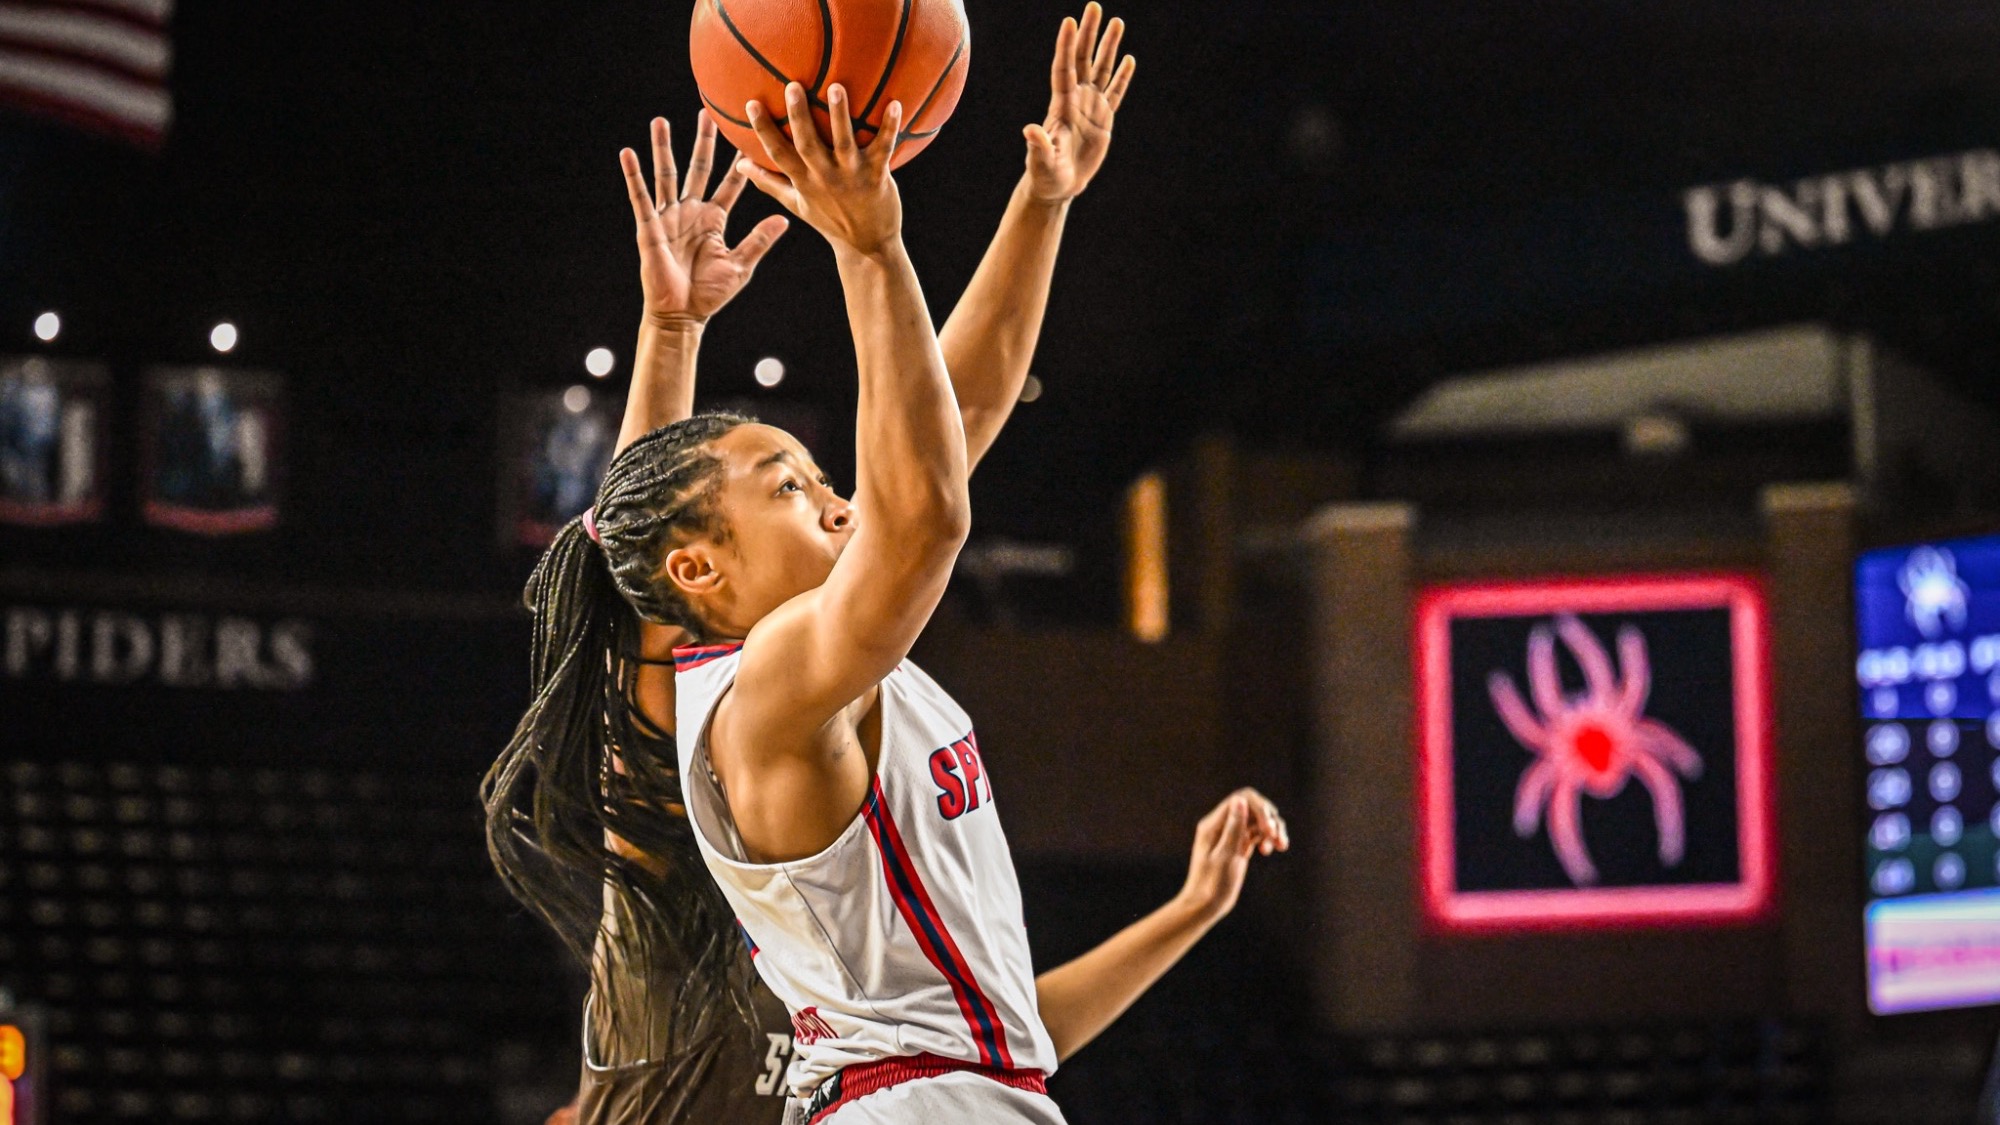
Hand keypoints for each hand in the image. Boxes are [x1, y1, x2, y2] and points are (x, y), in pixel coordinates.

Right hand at [619, 112, 789, 327]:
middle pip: (698, 169)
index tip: (749, 138)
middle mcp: (691, 212)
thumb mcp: (740, 265)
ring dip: (663, 148)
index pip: (730, 184)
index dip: (739, 164)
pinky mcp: (650, 227)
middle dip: (702, 142)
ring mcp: (669, 217)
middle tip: (707, 112)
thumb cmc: (710, 293)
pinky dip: (634, 176)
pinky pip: (641, 198)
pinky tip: (628, 153)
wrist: (682, 314)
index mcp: (714, 219)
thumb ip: (759, 240)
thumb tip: (785, 220)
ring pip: (667, 175)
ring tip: (660, 121)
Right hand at [737, 83, 903, 256]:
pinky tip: (896, 104)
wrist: (868, 246)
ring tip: (836, 86)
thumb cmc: (830, 220)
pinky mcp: (877, 176)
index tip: (751, 104)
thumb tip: (740, 164)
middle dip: (798, 115)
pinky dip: (890, 127)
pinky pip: (884, 148)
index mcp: (804, 182)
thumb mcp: (796, 203)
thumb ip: (769, 182)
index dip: (763, 130)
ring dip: (840, 115)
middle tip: (792, 85)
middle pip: (807, 144)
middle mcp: (825, 178)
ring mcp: (851, 176)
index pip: (778, 154)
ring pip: (843, 142)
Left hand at [1024, 3, 1136, 203]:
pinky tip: (1128, 59)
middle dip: (1090, 34)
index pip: (1064, 68)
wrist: (1058, 185)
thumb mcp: (1040, 162)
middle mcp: (1076, 100)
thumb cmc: (1045, 175)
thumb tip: (1030, 131)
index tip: (1070, 21)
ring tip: (1117, 22)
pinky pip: (1114, 93)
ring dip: (1109, 47)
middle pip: (1084, 60)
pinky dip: (1121, 77)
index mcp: (1061, 105)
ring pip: (1101, 70)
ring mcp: (1090, 107)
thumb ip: (1038, 146)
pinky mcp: (1103, 119)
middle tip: (1095, 7)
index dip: (1067, 46)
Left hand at [1176, 788, 1287, 925]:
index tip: (1269, 830)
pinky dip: (1268, 839)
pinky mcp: (1239, 846)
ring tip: (1281, 846)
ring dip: (1273, 829)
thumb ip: (1234, 827)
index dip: (1260, 809)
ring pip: (1258, 820)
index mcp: (1214, 824)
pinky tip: (1271, 850)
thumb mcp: (1225, 856)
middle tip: (1276, 838)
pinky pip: (1257, 833)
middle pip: (1253, 806)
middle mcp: (1222, 825)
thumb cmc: (1212, 884)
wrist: (1205, 905)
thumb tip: (1240, 800)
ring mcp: (1231, 835)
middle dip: (1269, 819)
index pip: (1241, 799)